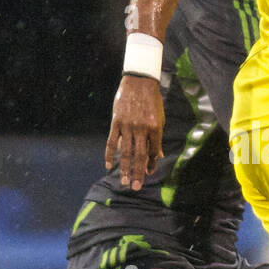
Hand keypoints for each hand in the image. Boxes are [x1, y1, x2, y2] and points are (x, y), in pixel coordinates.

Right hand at [104, 74, 163, 189]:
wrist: (140, 81)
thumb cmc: (152, 100)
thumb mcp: (159, 118)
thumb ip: (157, 137)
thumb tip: (158, 155)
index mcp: (155, 128)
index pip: (152, 152)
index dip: (150, 165)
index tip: (148, 175)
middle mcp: (141, 128)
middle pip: (139, 155)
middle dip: (138, 173)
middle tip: (136, 187)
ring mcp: (128, 125)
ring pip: (125, 152)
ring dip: (124, 168)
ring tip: (124, 181)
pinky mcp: (116, 121)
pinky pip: (112, 141)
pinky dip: (110, 154)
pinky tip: (109, 165)